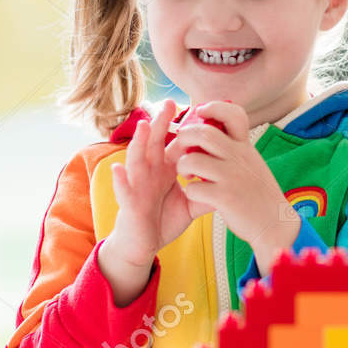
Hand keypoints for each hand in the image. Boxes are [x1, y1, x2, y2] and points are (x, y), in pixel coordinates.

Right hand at [99, 98, 198, 303]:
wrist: (144, 245)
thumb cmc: (163, 220)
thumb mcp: (190, 205)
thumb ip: (206, 192)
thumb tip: (229, 182)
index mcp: (165, 170)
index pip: (176, 145)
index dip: (185, 129)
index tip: (198, 110)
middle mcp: (150, 173)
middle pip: (156, 144)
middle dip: (161, 124)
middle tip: (169, 102)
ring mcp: (137, 186)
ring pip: (137, 160)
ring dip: (139, 143)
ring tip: (143, 126)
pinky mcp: (129, 204)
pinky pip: (123, 191)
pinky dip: (120, 181)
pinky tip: (118, 169)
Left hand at [165, 101, 301, 272]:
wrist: (275, 223)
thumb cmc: (258, 194)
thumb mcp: (252, 163)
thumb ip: (234, 149)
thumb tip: (208, 133)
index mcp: (246, 147)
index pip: (233, 114)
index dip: (213, 107)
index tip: (200, 112)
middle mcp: (239, 157)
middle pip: (203, 133)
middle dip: (184, 136)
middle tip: (181, 147)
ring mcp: (232, 177)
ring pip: (192, 160)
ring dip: (182, 166)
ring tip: (187, 174)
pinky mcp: (225, 198)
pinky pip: (193, 188)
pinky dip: (189, 191)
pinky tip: (195, 194)